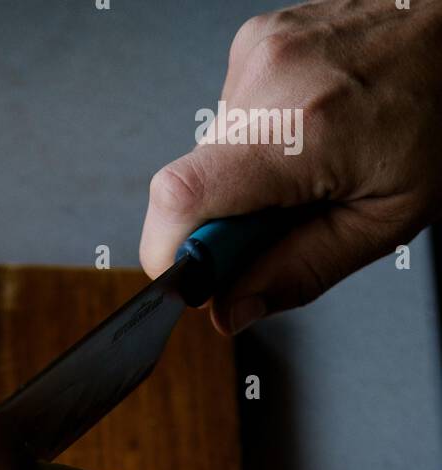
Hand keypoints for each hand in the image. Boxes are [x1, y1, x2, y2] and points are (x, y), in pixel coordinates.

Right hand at [139, 0, 441, 331]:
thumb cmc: (439, 110)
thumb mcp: (387, 219)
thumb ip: (302, 271)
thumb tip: (233, 309)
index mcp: (301, 129)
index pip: (181, 202)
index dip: (171, 256)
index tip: (197, 281)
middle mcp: (268, 79)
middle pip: (192, 189)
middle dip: (228, 225)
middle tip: (288, 220)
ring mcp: (256, 52)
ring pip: (210, 158)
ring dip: (246, 181)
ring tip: (308, 167)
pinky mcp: (252, 42)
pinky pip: (228, 121)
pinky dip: (258, 143)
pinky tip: (305, 134)